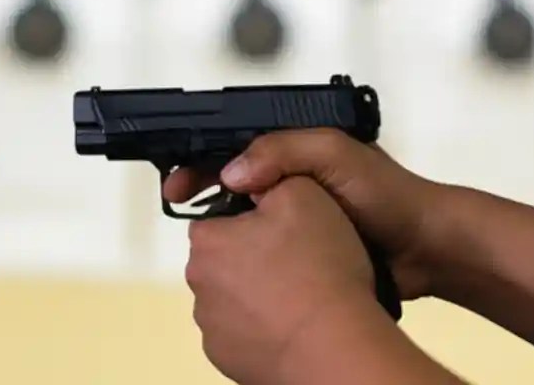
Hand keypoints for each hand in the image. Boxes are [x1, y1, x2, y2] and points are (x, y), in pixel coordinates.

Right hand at [166, 129, 451, 298]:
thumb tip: (232, 171)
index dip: (201, 159)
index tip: (178, 181)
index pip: (235, 143)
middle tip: (179, 203)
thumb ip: (284, 151)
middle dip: (200, 187)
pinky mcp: (303, 243)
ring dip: (221, 223)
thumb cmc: (391, 194)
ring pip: (244, 213)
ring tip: (202, 234)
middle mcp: (292, 173)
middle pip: (231, 177)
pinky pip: (263, 243)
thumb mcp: (336, 156)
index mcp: (297, 145)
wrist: (426, 247)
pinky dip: (246, 249)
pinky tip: (234, 259)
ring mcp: (296, 209)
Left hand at [186, 177, 385, 383]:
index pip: (217, 217)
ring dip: (258, 294)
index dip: (251, 217)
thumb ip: (271, 175)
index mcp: (207, 241)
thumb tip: (251, 182)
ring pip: (234, 298)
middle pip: (224, 259)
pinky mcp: (229, 359)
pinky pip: (245, 334)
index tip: (282, 225)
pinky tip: (295, 324)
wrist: (335, 347)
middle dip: (253, 256)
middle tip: (297, 259)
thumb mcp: (304, 193)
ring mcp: (211, 329)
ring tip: (301, 295)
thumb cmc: (318, 266)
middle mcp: (198, 286)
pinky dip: (264, 328)